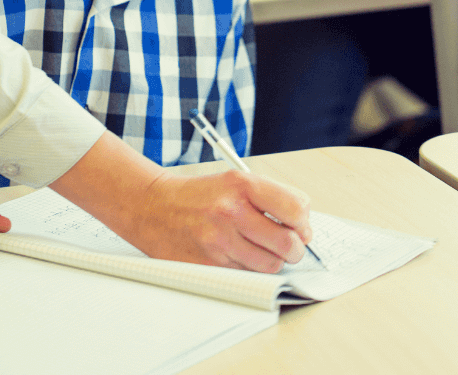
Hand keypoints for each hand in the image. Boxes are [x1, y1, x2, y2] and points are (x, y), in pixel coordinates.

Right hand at [136, 167, 311, 271]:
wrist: (153, 207)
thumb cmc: (197, 195)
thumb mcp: (232, 181)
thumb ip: (270, 197)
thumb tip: (304, 224)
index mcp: (241, 185)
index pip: (295, 208)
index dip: (303, 221)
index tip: (300, 225)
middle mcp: (230, 211)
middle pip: (287, 243)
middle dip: (295, 248)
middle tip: (290, 245)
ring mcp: (219, 240)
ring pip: (270, 265)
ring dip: (273, 261)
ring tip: (261, 249)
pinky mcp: (210, 265)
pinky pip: (247, 276)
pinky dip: (250, 270)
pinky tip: (239, 256)